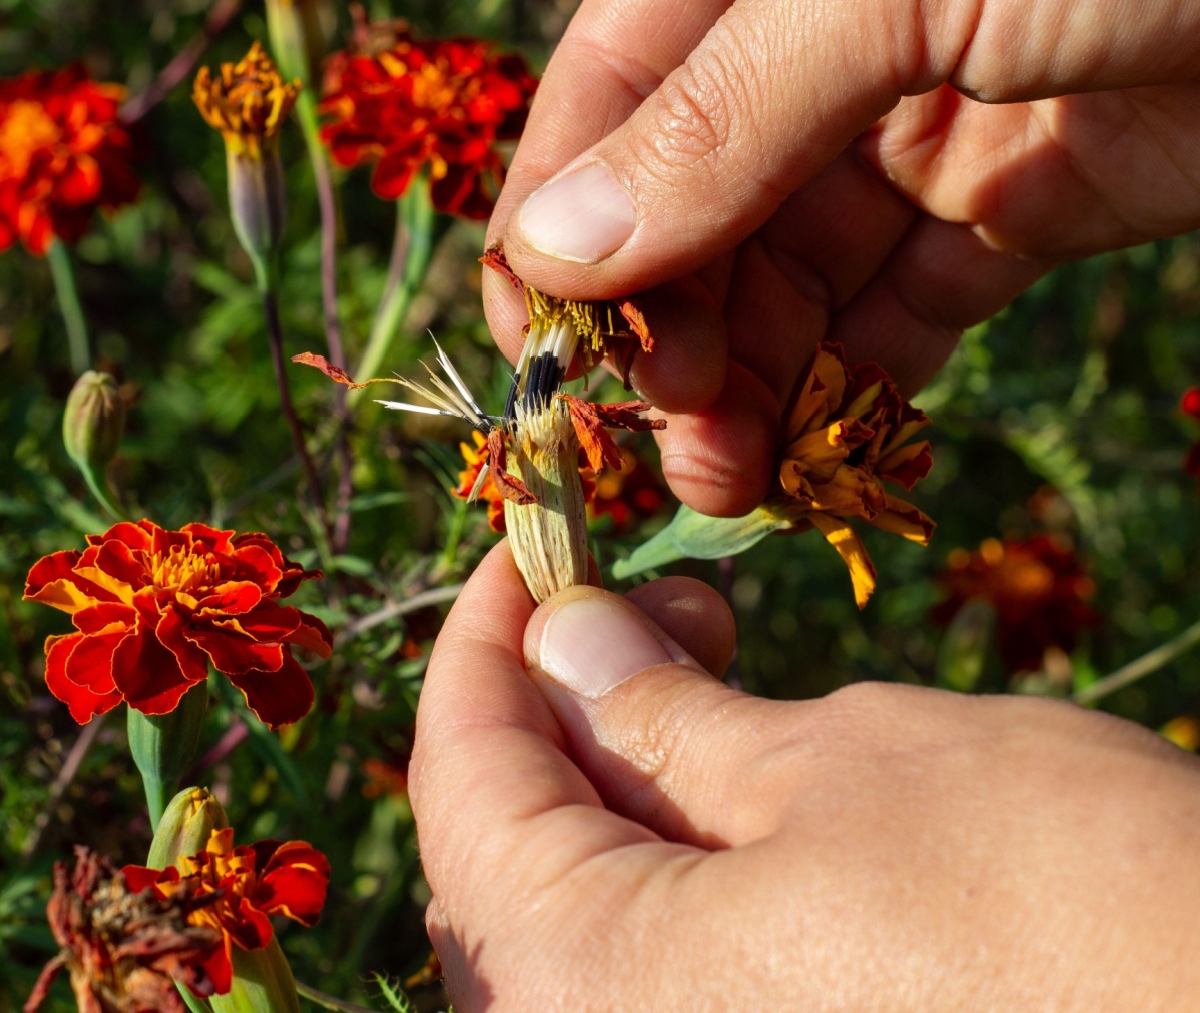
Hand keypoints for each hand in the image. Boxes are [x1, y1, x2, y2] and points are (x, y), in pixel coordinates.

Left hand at [410, 545, 1199, 1011]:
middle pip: (512, 842)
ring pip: (591, 898)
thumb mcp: (840, 767)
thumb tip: (565, 641)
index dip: (484, 636)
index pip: (459, 776)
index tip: (535, 546)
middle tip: (652, 597)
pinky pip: (667, 955)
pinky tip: (748, 770)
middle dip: (565, 695)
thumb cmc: (1054, 905)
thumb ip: (665, 717)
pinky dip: (683, 844)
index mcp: (576, 987)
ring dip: (628, 761)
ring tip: (711, 650)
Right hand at [484, 0, 1199, 516]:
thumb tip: (552, 255)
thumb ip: (721, 114)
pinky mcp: (1017, 193)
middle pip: (696, 189)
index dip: (566, 214)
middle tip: (657, 436)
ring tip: (726, 476)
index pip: (616, 74)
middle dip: (668, 321)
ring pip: (791, 265)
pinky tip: (817, 447)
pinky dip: (853, 377)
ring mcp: (921, 102)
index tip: (540, 344)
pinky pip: (900, 301)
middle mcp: (825, 1)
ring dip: (748, 374)